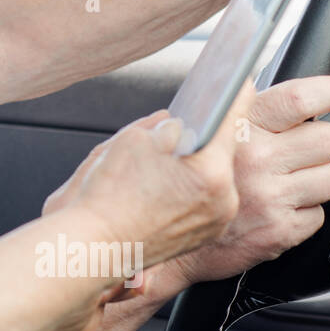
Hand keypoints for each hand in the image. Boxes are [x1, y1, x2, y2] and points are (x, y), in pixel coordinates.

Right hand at [43, 80, 255, 298]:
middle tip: (188, 124)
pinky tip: (168, 184)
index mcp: (208, 170)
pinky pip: (210, 201)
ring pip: (218, 178)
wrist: (89, 250)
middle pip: (226, 151)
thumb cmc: (102, 199)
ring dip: (202, 164)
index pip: (232, 119)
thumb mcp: (129, 141)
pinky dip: (196, 188)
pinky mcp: (205, 236)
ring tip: (169, 160)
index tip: (239, 80)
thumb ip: (163, 125)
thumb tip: (178, 121)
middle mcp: (223, 199)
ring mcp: (216, 221)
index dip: (234, 94)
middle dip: (210, 135)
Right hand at [166, 75, 329, 289]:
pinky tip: (275, 209)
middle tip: (302, 149)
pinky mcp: (278, 231)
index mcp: (237, 129)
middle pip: (328, 139)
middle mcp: (257, 160)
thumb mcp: (184, 133)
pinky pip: (318, 214)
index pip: (298, 99)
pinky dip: (302, 212)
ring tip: (284, 182)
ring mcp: (270, 198)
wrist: (157, 243)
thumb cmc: (170, 186)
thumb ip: (221, 112)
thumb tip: (251, 94)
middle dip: (322, 143)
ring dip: (313, 179)